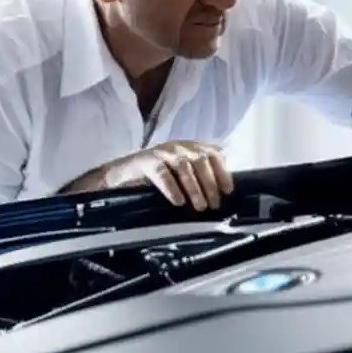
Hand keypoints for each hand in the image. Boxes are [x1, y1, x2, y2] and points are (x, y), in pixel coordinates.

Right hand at [101, 140, 234, 210]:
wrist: (123, 173)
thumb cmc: (157, 177)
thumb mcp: (181, 173)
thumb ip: (199, 176)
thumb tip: (221, 195)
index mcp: (190, 147)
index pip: (213, 153)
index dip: (222, 171)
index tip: (228, 191)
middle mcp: (178, 146)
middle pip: (200, 160)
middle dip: (210, 184)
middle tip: (214, 204)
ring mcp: (162, 151)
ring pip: (183, 166)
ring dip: (195, 188)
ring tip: (200, 206)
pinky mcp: (146, 161)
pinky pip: (162, 174)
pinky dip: (172, 188)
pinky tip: (178, 201)